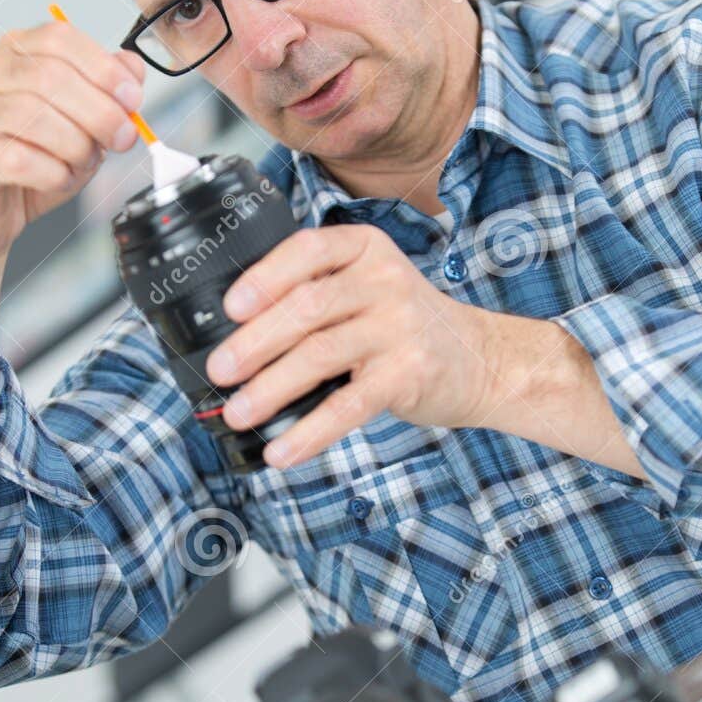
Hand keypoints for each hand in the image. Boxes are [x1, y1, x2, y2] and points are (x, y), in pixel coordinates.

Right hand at [0, 19, 145, 268]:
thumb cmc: (33, 161)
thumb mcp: (80, 122)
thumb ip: (106, 90)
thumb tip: (131, 68)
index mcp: (13, 51)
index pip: (58, 37)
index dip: (103, 67)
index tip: (132, 98)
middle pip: (50, 75)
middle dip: (100, 111)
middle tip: (123, 138)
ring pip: (34, 115)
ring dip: (76, 145)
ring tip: (84, 162)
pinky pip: (20, 159)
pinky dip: (54, 174)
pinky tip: (59, 178)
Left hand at [203, 224, 495, 466]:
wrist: (481, 359)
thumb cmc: (406, 326)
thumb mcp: (369, 287)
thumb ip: (318, 293)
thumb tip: (236, 334)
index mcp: (365, 250)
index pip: (308, 250)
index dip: (265, 278)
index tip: (230, 308)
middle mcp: (384, 281)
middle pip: (307, 307)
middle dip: (254, 342)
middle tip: (220, 370)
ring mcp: (399, 328)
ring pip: (320, 355)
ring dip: (270, 388)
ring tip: (239, 413)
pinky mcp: (408, 375)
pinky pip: (348, 406)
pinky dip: (309, 432)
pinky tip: (282, 451)